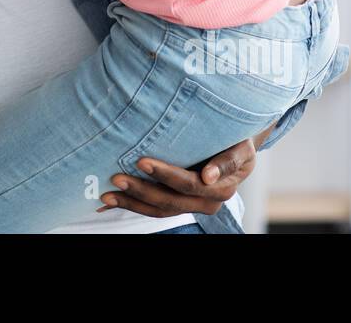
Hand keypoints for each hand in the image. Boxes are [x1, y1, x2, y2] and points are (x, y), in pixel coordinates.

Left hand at [97, 124, 272, 218]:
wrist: (237, 146)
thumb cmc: (238, 139)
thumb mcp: (242, 146)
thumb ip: (229, 159)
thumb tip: (208, 176)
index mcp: (222, 188)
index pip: (188, 184)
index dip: (164, 174)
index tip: (141, 162)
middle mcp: (207, 202)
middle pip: (169, 200)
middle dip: (141, 190)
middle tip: (116, 177)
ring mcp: (191, 205)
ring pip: (159, 210)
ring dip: (132, 203)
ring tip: (108, 194)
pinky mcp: (178, 203)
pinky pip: (154, 209)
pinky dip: (132, 205)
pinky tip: (112, 202)